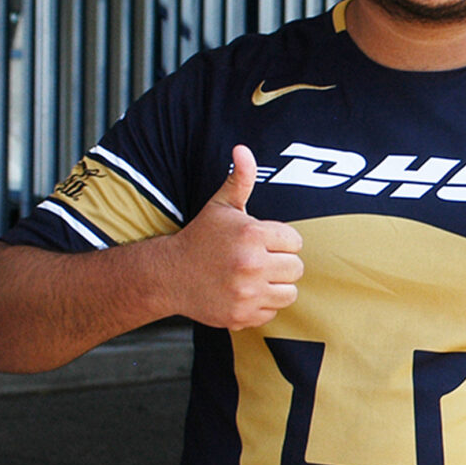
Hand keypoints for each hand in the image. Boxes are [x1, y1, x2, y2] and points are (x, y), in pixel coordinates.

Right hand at [170, 145, 302, 329]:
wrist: (169, 275)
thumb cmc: (201, 238)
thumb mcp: (221, 206)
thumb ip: (240, 179)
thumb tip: (243, 149)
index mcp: (252, 235)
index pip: (295, 242)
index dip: (280, 241)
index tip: (261, 242)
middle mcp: (252, 265)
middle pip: (296, 268)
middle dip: (280, 264)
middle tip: (257, 260)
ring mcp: (247, 293)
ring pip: (289, 292)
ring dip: (276, 286)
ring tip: (254, 277)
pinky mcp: (242, 316)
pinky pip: (273, 312)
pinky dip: (262, 305)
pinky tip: (243, 293)